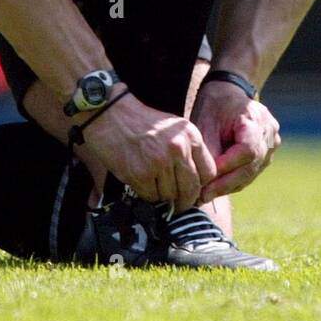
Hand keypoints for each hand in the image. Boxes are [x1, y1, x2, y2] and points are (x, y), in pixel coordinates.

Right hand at [80, 91, 216, 211]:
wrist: (111, 115)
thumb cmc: (142, 123)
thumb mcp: (175, 128)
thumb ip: (189, 151)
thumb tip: (196, 182)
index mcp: (190, 136)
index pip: (209, 172)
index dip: (202, 186)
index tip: (195, 191)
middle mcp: (178, 149)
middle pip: (192, 188)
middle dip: (186, 200)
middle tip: (180, 204)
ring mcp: (159, 162)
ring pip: (170, 195)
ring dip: (163, 195)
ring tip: (154, 184)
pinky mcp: (141, 174)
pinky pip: (151, 196)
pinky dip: (147, 194)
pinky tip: (142, 182)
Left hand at [191, 80, 280, 203]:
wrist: (231, 90)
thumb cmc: (215, 104)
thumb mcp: (206, 122)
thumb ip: (208, 151)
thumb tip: (203, 182)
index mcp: (255, 119)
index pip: (246, 151)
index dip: (226, 169)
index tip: (205, 181)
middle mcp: (269, 132)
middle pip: (251, 166)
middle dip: (225, 183)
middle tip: (202, 197)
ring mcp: (272, 143)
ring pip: (251, 172)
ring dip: (229, 185)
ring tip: (205, 195)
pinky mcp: (267, 152)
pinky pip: (252, 171)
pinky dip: (235, 180)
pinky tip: (216, 188)